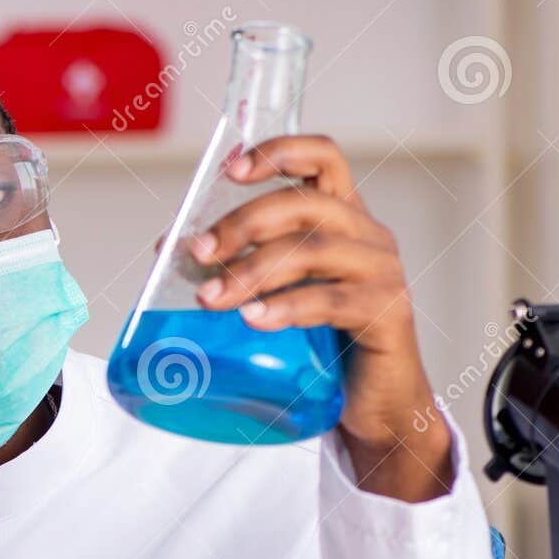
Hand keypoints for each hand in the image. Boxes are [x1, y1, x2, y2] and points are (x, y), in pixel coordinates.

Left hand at [189, 134, 452, 501]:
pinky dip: (287, 308)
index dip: (279, 152)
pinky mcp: (387, 313)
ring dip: (253, 271)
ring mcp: (382, 272)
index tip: (231, 169)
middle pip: (306, 204)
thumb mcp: (279, 293)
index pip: (323, 158)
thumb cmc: (324, 346)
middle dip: (244, 223)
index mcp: (343, 218)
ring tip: (210, 299)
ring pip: (314, 251)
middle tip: (199, 253)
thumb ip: (241, 265)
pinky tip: (254, 319)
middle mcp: (368, 236)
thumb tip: (170, 249)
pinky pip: (331, 301)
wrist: (375, 407)